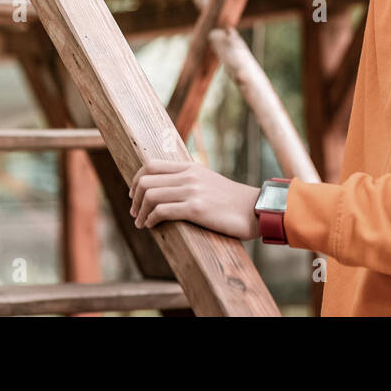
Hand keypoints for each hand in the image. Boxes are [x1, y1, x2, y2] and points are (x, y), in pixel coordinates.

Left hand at [128, 158, 261, 240]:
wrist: (255, 209)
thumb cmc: (232, 200)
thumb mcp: (208, 181)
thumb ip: (188, 180)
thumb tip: (167, 190)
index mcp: (190, 167)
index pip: (150, 164)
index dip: (136, 180)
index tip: (134, 195)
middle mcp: (188, 176)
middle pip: (145, 180)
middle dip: (135, 199)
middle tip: (135, 213)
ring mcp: (192, 191)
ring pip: (150, 195)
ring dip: (140, 212)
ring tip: (141, 223)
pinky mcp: (196, 209)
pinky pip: (162, 211)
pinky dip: (151, 219)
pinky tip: (152, 226)